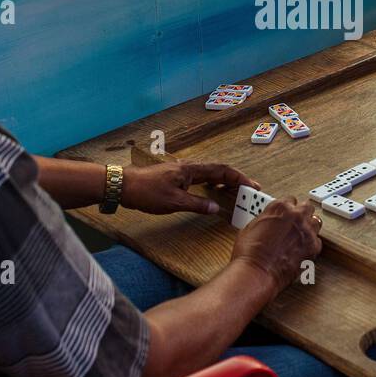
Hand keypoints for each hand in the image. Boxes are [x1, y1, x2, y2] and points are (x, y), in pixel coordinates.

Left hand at [120, 161, 257, 215]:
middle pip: (218, 170)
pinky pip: (200, 178)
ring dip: (224, 181)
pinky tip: (212, 192)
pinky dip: (212, 184)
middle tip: (249, 191)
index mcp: (191, 170)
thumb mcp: (174, 202)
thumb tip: (217, 209)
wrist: (123, 186)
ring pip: (209, 174)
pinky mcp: (175, 178)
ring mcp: (182, 172)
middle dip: (235, 179)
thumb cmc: (147, 192)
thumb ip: (197, 205)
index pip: (222, 170)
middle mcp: (189, 167)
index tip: (252, 186)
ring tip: (236, 192)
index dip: (239, 178)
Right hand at [231, 198, 322, 291]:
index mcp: (280, 207)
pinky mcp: (313, 247)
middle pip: (307, 207)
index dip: (287, 208)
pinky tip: (303, 248)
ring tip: (301, 234)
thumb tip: (269, 222)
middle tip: (296, 221)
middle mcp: (296, 216)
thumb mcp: (251, 226)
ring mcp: (306, 231)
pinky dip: (311, 244)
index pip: (290, 200)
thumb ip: (266, 219)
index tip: (286, 214)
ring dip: (309, 227)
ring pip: (316, 222)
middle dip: (302, 213)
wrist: (257, 271)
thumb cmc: (250, 253)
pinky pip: (318, 241)